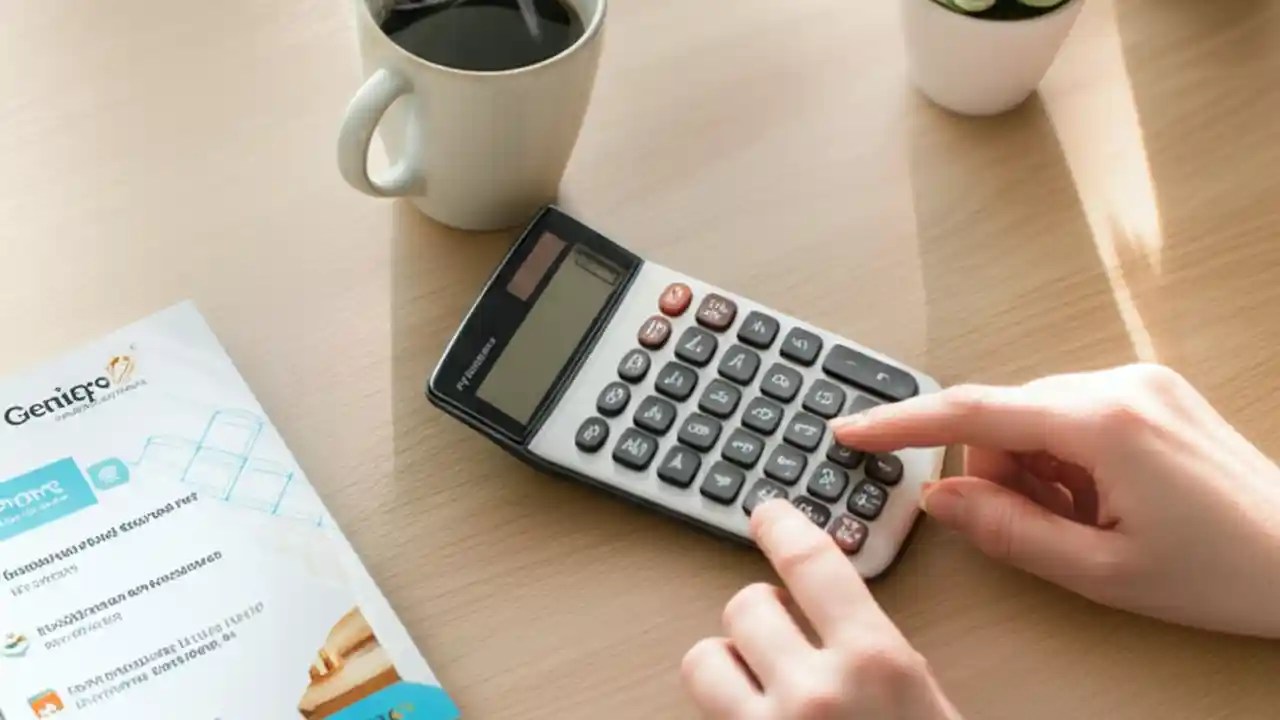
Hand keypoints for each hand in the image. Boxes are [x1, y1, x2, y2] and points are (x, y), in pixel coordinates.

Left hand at [681, 501, 961, 719]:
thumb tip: (836, 624)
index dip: (781, 525)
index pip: (810, 560)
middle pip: (744, 605)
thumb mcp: (927, 710)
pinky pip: (707, 719)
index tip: (765, 513)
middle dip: (759, 618)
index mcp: (876, 664)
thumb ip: (878, 661)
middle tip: (780, 640)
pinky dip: (727, 718)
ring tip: (758, 691)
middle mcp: (813, 692)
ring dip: (726, 667)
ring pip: (704, 659)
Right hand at [832, 363, 1279, 637]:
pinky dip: (1067, 458)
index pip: (973, 412)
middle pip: (1004, 417)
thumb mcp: (1101, 572)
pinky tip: (1107, 498)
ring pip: (1036, 416)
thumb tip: (941, 500)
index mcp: (1103, 424)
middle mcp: (1118, 384)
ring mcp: (1140, 381)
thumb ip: (1008, 531)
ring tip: (1091, 520)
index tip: (851, 429)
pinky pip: (1073, 413)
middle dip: (999, 473)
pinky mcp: (1153, 390)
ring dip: (1037, 469)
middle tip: (1041, 530)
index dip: (902, 424)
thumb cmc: (1224, 573)